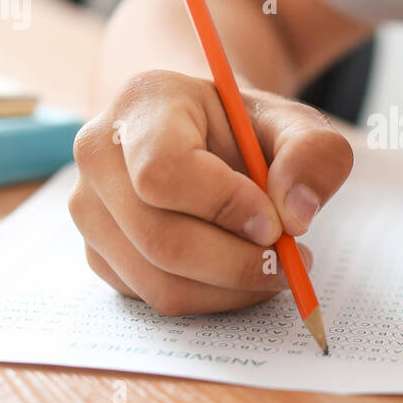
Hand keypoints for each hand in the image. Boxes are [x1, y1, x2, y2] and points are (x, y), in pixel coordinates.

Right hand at [69, 70, 352, 314]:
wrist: (202, 136)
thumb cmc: (244, 129)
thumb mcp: (294, 124)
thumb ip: (313, 153)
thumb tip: (295, 214)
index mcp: (143, 104)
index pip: (163, 170)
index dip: (224, 206)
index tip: (274, 222)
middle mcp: (99, 155)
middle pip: (162, 239)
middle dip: (239, 263)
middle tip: (291, 260)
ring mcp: (89, 209)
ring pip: (160, 282)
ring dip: (232, 289)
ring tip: (274, 265)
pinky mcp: (98, 254)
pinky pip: (156, 299)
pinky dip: (212, 298)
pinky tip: (239, 271)